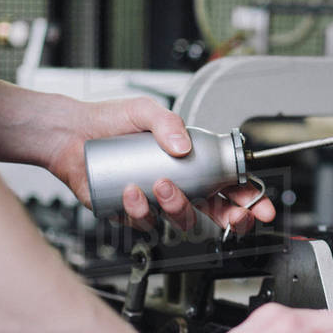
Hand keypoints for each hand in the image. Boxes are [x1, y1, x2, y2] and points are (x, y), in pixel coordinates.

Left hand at [46, 96, 274, 232]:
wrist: (71, 133)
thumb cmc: (110, 121)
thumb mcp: (146, 110)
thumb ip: (169, 122)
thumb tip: (184, 148)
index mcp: (191, 163)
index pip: (229, 185)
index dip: (249, 199)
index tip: (261, 208)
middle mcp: (178, 185)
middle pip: (215, 213)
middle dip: (231, 220)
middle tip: (234, 217)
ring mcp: (156, 201)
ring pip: (182, 220)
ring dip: (179, 207)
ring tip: (162, 185)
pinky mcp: (130, 212)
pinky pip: (145, 222)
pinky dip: (140, 209)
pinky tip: (130, 190)